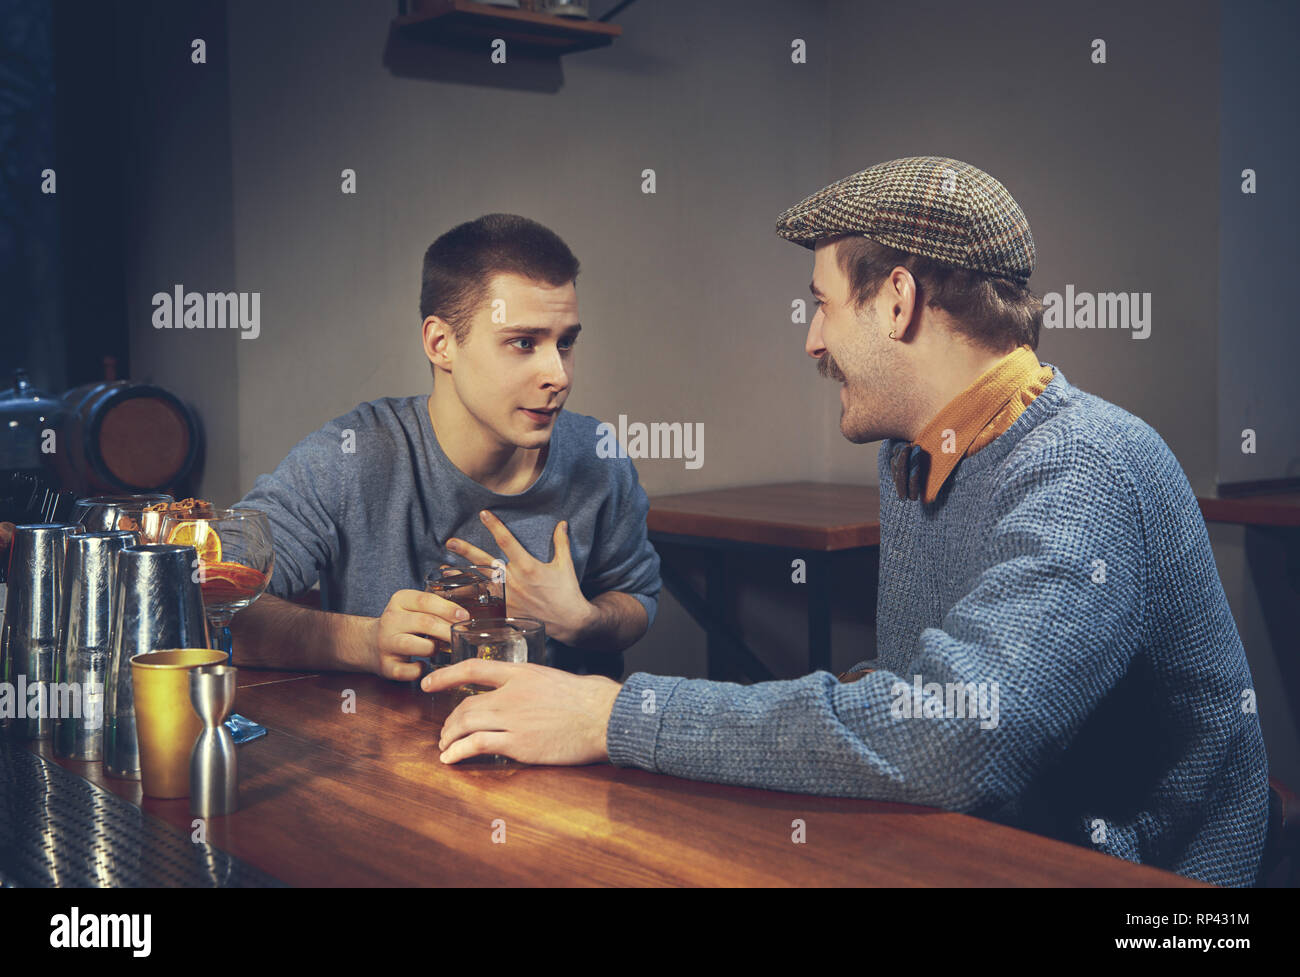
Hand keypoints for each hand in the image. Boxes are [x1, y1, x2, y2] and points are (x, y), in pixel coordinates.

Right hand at [367, 588, 470, 681]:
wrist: (370, 642)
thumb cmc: (403, 624)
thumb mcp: (414, 607)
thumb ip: (436, 607)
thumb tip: (466, 617)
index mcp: (400, 601)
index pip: (426, 600)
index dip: (448, 609)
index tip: (464, 617)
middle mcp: (390, 620)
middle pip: (425, 623)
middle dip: (448, 631)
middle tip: (462, 637)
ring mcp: (386, 643)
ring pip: (417, 645)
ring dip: (434, 648)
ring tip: (438, 649)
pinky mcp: (386, 666)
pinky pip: (409, 670)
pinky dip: (421, 669)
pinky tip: (423, 665)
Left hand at [422, 659, 620, 764]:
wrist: (605, 717)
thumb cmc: (589, 698)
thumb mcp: (556, 678)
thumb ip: (534, 682)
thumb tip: (528, 690)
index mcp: (522, 672)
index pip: (474, 668)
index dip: (446, 675)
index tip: (429, 683)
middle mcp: (512, 693)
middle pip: (466, 704)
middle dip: (450, 720)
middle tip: (446, 731)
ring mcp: (513, 719)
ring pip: (465, 724)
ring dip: (450, 737)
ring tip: (446, 747)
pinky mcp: (519, 744)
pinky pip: (477, 746)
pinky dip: (458, 752)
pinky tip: (451, 759)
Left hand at [446, 511, 593, 643]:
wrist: (569, 621)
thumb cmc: (567, 592)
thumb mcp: (565, 565)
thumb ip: (561, 542)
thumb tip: (562, 523)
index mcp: (528, 566)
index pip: (507, 541)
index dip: (494, 525)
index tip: (483, 513)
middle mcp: (515, 581)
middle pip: (485, 562)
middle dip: (466, 551)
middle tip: (450, 542)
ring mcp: (508, 599)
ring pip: (479, 585)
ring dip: (461, 577)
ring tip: (443, 570)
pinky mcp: (506, 614)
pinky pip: (484, 606)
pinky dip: (469, 601)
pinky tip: (455, 598)